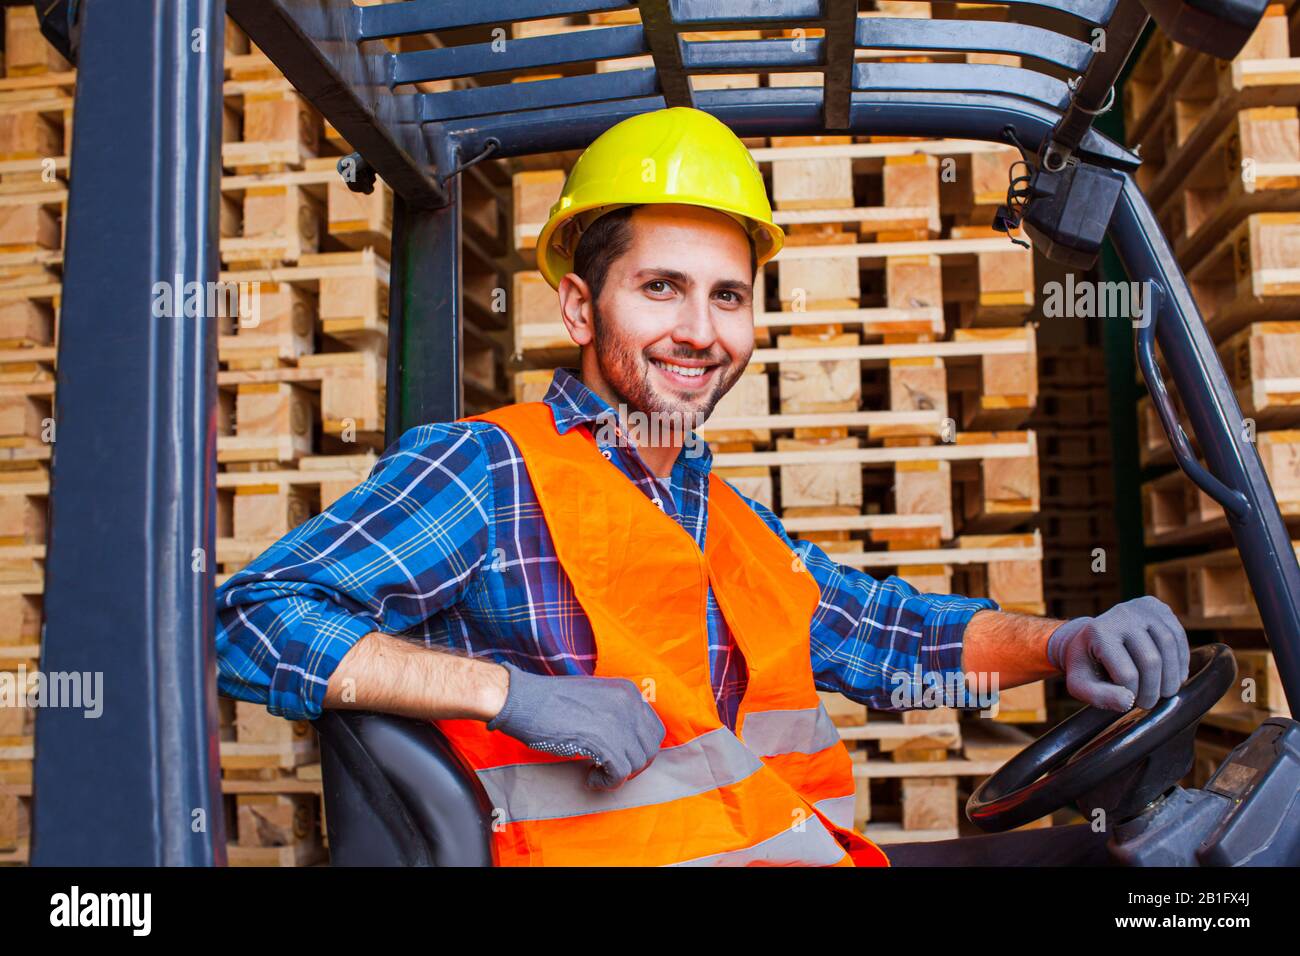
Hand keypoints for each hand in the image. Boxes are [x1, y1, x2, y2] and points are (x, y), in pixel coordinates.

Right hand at [486, 661, 665, 790]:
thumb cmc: (550, 701)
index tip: (620, 756)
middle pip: (650, 747)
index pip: (654, 729)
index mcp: (627, 691)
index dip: (639, 748)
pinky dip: (607, 782)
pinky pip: (621, 774)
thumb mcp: (595, 696)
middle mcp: (628, 704)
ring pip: (638, 762)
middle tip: (610, 768)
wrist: (523, 700)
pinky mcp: (604, 742)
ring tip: (597, 772)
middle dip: (633, 764)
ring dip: (619, 774)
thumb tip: (627, 740)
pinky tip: (590, 778)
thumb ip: (616, 712)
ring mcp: (618, 722)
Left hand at [1047, 596, 1190, 711]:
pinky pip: (1179, 637)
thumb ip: (1100, 697)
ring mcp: (1142, 608)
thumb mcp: (1081, 684)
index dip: (1132, 695)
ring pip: (1169, 647)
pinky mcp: (1159, 608)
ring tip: (1164, 693)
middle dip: (1154, 690)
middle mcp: (1121, 615)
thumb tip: (1128, 702)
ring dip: (1172, 678)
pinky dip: (1181, 661)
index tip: (1129, 701)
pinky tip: (1173, 676)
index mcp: (1098, 632)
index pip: (1127, 673)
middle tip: (1148, 703)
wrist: (1092, 637)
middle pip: (1151, 660)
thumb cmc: (1088, 664)